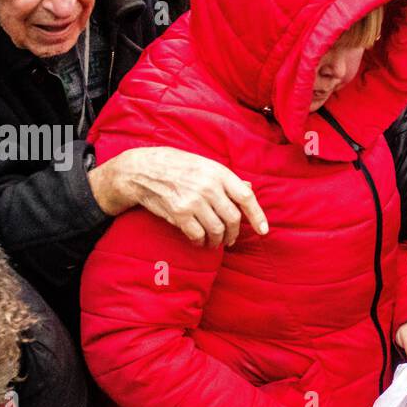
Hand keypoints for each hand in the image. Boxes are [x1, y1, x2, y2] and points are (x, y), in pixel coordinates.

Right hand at [89, 146, 268, 246]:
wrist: (143, 169)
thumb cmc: (177, 166)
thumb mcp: (205, 165)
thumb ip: (227, 179)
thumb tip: (249, 189)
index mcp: (218, 173)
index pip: (246, 197)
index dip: (258, 216)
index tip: (264, 231)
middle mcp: (208, 187)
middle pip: (232, 218)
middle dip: (234, 233)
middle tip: (230, 239)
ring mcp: (193, 201)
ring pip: (216, 230)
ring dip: (218, 240)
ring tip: (214, 242)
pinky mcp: (178, 213)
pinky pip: (197, 235)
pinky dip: (200, 242)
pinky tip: (199, 241)